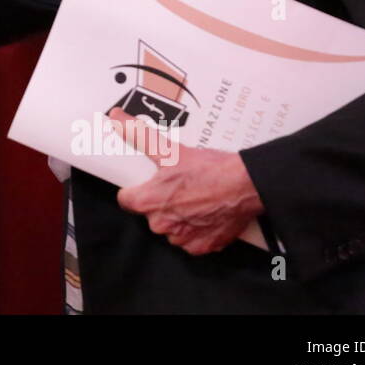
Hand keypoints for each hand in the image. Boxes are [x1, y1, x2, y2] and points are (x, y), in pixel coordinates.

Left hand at [108, 108, 263, 255]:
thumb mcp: (170, 150)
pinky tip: (206, 213)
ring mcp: (183, 238)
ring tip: (194, 197)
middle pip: (150, 213)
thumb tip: (117, 118)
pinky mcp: (203, 246)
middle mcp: (163, 224)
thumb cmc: (210, 170)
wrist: (247, 185)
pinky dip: (197, 229)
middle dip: (161, 201)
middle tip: (178, 186)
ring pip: (171, 227)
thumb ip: (139, 135)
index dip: (133, 190)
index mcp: (150, 202)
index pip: (126, 200)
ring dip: (179, 216)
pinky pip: (191, 240)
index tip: (143, 185)